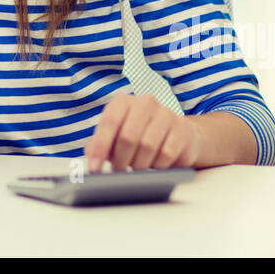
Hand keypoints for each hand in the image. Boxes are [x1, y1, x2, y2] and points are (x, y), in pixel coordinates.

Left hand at [84, 93, 203, 171]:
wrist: (177, 135)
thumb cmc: (138, 136)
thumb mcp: (115, 137)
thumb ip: (99, 144)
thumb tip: (91, 158)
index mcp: (124, 101)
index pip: (109, 122)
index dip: (100, 147)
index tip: (94, 167)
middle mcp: (145, 102)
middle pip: (128, 136)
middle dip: (121, 159)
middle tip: (119, 172)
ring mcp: (166, 113)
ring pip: (148, 146)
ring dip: (140, 164)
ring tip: (136, 169)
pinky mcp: (183, 128)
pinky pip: (167, 153)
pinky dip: (158, 165)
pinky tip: (155, 167)